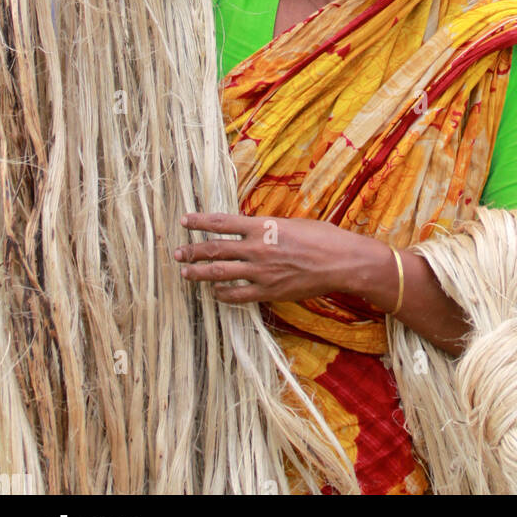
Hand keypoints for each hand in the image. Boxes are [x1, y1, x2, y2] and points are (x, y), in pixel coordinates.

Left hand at [173, 210, 373, 305]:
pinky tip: (215, 292)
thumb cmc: (321, 237)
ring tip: (185, 273)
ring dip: (199, 273)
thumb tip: (251, 228)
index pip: (222, 222)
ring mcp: (261, 272)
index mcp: (262, 226)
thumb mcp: (291, 223)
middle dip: (192, 251)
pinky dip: (223, 293)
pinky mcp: (268, 291)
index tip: (183, 221)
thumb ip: (267, 227)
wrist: (340, 261)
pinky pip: (237, 295)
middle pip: (215, 249)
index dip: (200, 222)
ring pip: (220, 273)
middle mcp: (257, 248)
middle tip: (176, 252)